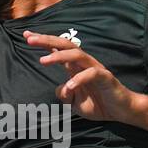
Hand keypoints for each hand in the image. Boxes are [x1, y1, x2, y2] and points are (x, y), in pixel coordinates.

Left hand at [24, 31, 139, 122]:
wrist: (121, 111)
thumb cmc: (99, 103)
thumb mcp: (74, 103)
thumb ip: (64, 94)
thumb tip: (60, 89)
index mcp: (75, 67)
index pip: (57, 49)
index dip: (43, 41)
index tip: (26, 36)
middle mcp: (84, 64)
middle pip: (65, 45)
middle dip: (47, 40)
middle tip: (30, 39)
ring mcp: (95, 69)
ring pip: (77, 55)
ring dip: (59, 56)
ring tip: (43, 61)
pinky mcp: (105, 77)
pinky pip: (91, 74)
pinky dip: (79, 79)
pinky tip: (69, 87)